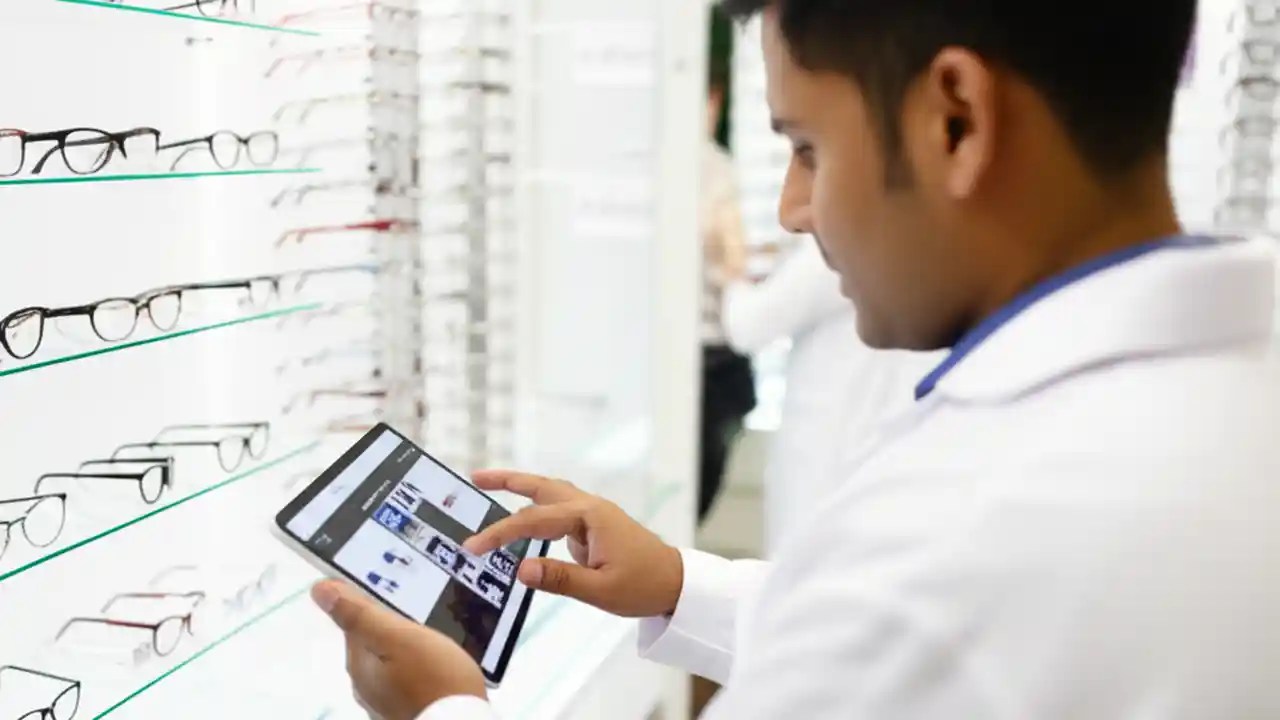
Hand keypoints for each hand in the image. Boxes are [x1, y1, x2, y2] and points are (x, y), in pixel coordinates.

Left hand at [312, 580, 486, 719]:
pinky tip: (436, 667)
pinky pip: (406, 683)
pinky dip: (417, 672)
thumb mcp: (397, 637)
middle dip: (392, 630)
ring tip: (433, 639)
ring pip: (390, 666)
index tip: (401, 595)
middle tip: (422, 615)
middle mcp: (365, 688)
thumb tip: (318, 589)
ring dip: (406, 651)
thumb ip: (360, 614)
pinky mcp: (407, 714)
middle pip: (372, 647)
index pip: (355, 624)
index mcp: (358, 665)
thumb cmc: (433, 678)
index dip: (375, 606)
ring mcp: (385, 706)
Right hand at [463, 471, 683, 617]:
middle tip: (474, 477)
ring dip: (520, 487)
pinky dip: (535, 508)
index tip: (472, 547)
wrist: (675, 582)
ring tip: (489, 484)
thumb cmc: (643, 585)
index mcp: (590, 516)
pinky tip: (522, 518)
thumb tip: (520, 569)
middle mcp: (589, 507)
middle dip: (507, 481)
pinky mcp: (592, 525)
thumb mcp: (600, 589)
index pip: (533, 521)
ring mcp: (591, 514)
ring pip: (549, 493)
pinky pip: (556, 510)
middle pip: (541, 487)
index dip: (500, 534)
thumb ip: (559, 578)